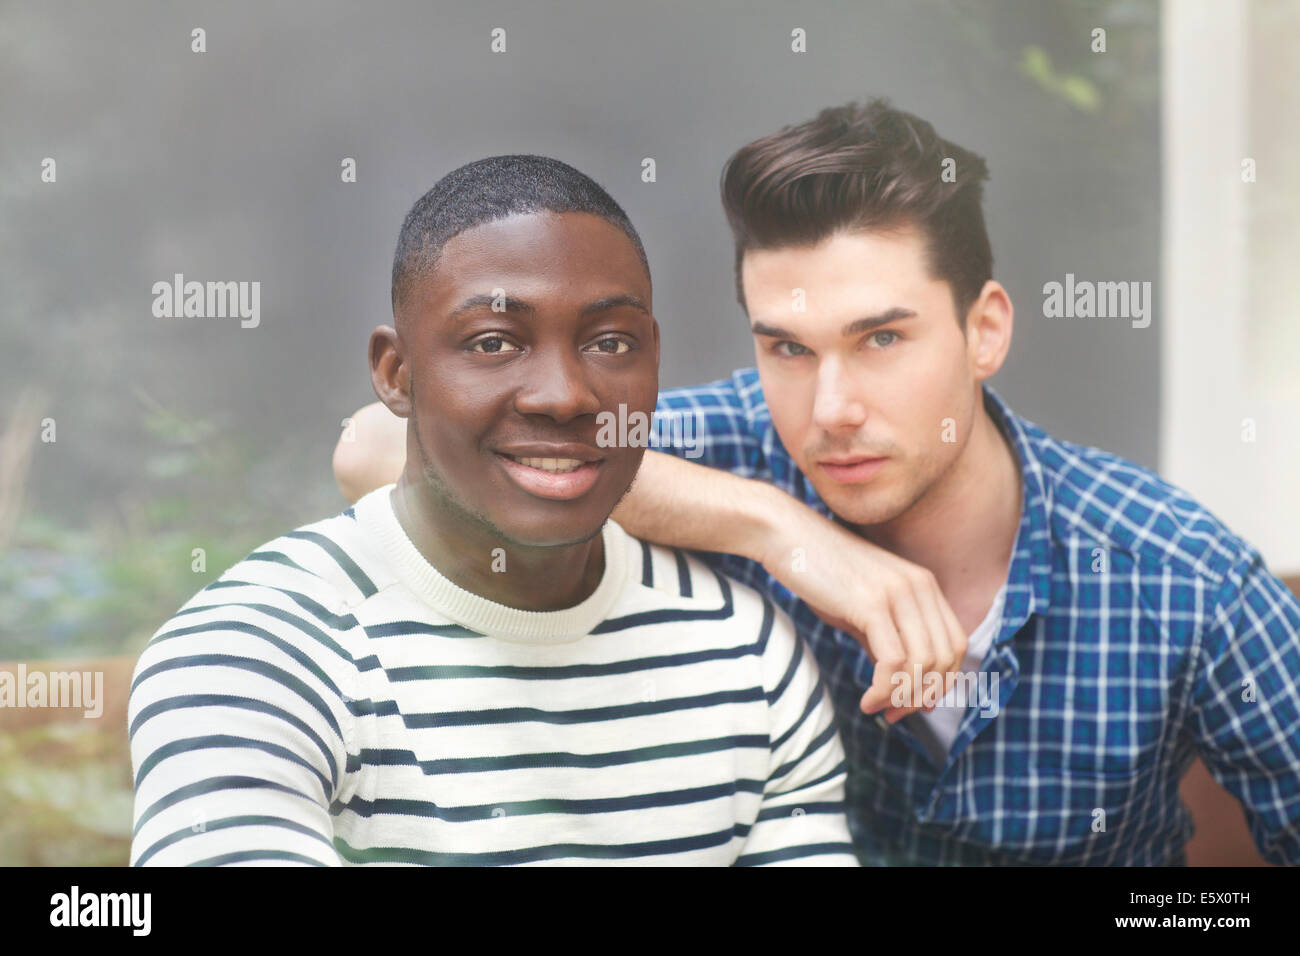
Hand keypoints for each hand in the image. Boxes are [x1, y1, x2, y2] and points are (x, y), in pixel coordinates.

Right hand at [760, 512, 967, 723]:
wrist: (787, 536)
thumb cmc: (820, 574)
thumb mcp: (863, 610)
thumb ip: (888, 641)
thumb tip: (902, 689)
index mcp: (924, 585)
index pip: (955, 644)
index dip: (941, 681)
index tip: (912, 703)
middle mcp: (920, 586)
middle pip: (944, 658)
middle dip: (922, 695)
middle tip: (892, 714)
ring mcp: (898, 593)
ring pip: (922, 664)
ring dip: (902, 697)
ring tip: (877, 708)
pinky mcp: (872, 603)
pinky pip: (894, 661)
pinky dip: (883, 690)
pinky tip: (866, 700)